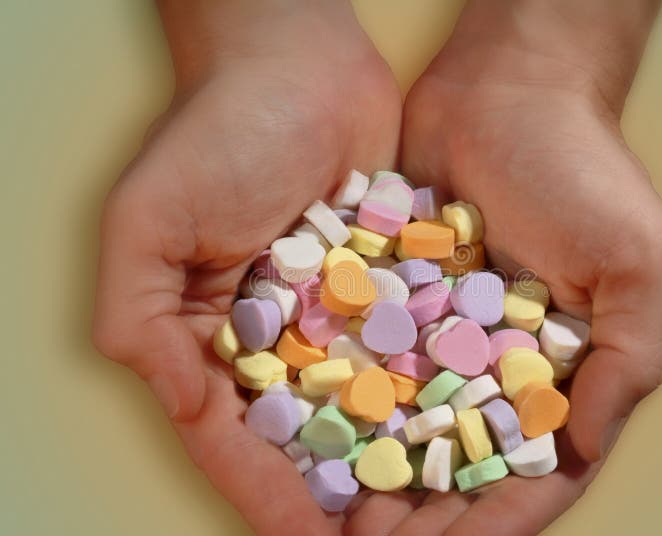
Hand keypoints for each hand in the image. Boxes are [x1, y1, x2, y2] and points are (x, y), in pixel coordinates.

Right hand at [92, 2, 400, 532]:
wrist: (301, 62)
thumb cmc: (218, 130)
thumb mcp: (146, 221)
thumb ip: (138, 319)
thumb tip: (183, 408)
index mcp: (208, 334)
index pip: (232, 432)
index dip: (262, 490)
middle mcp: (274, 335)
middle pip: (298, 433)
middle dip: (328, 489)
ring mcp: (334, 314)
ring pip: (357, 403)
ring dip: (382, 455)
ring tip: (422, 506)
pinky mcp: (386, 286)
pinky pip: (404, 349)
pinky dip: (423, 391)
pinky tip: (457, 429)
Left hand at [346, 2, 661, 533]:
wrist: (507, 89)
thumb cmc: (582, 168)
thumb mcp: (638, 260)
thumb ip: (630, 360)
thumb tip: (582, 451)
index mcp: (568, 367)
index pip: (538, 468)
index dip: (499, 518)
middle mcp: (503, 362)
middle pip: (465, 462)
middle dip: (427, 512)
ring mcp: (446, 334)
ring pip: (410, 425)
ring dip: (382, 473)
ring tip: (342, 510)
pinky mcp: (397, 300)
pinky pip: (373, 363)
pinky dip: (351, 405)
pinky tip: (319, 436)